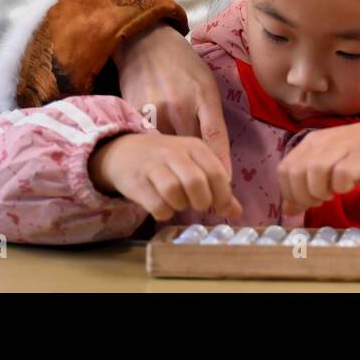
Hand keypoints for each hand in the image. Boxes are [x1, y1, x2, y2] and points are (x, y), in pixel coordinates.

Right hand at [88, 133, 240, 221]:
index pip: (217, 172)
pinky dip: (163, 213)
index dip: (223, 196)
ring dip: (180, 206)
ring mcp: (153, 166)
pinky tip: (163, 208)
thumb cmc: (165, 162)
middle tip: (198, 205)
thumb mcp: (193, 165)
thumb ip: (215, 187)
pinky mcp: (136, 181)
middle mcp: (174, 153)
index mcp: (194, 146)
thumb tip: (236, 212)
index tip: (221, 208)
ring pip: (174, 193)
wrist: (123, 151)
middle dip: (202, 202)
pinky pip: (156, 205)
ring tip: (178, 203)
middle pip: (196, 183)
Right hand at [114, 22, 231, 174]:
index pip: (215, 135)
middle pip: (191, 149)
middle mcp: (179, 104)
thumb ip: (212, 116)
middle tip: (207, 196)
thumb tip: (219, 156)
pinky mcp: (133, 113)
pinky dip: (155, 159)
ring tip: (184, 189)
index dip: (221, 163)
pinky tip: (159, 169)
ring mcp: (154, 109)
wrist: (145, 41)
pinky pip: (147, 144)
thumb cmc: (183, 64)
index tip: (226, 185)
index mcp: (202, 94)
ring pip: (167, 150)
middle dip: (199, 174)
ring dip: (175, 171)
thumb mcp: (206, 83)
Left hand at [277, 117, 359, 215]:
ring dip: (320, 192)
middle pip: (294, 174)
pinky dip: (341, 187)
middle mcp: (324, 141)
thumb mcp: (332, 163)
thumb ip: (308, 183)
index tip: (307, 201)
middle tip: (322, 200)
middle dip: (303, 196)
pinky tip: (350, 186)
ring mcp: (343, 147)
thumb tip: (287, 209)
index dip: (290, 193)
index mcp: (313, 141)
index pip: (283, 171)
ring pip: (313, 173)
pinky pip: (341, 176)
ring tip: (335, 193)